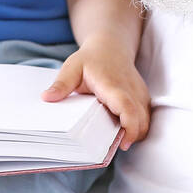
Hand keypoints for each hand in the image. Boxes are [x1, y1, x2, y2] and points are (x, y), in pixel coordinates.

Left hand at [41, 36, 150, 150]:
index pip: (127, 107)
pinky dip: (137, 127)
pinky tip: (121, 129)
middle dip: (131, 136)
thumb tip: (46, 98)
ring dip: (135, 133)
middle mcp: (130, 90)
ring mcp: (140, 94)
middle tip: (113, 145)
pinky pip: (145, 117)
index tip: (123, 142)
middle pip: (141, 119)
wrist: (111, 47)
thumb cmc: (90, 59)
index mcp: (112, 85)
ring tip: (116, 138)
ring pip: (146, 120)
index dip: (129, 127)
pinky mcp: (143, 98)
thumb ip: (61, 84)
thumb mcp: (72, 67)